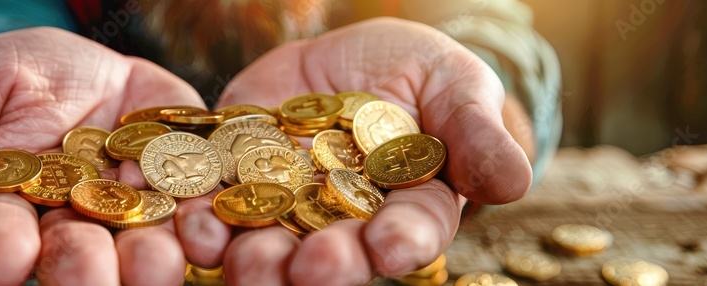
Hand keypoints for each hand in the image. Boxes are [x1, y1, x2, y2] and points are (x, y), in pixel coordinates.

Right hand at [0, 27, 203, 284]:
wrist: (81, 65)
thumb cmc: (8, 78)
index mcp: (6, 211)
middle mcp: (71, 226)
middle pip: (74, 257)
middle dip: (79, 267)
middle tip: (84, 271)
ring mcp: (132, 211)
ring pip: (138, 247)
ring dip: (147, 261)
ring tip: (154, 263)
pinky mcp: (184, 187)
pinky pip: (198, 210)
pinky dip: (205, 223)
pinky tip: (211, 232)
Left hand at [172, 18, 532, 284]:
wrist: (348, 60)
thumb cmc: (419, 76)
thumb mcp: (455, 86)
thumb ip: (477, 133)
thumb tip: (515, 181)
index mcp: (407, 209)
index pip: (411, 232)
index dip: (403, 241)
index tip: (392, 246)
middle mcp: (343, 223)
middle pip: (335, 254)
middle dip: (324, 264)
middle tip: (311, 268)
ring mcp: (284, 207)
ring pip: (270, 245)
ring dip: (256, 257)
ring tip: (245, 257)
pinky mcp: (234, 181)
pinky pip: (214, 206)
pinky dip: (200, 219)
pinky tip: (191, 221)